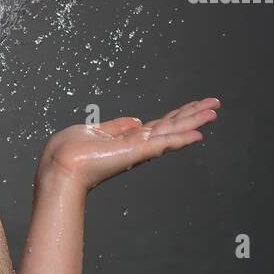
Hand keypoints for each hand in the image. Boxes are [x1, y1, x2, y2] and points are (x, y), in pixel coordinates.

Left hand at [38, 97, 219, 191]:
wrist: (57, 168)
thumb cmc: (67, 153)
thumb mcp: (94, 132)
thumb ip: (116, 127)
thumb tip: (136, 120)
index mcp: (127, 141)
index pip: (159, 125)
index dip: (178, 115)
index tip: (196, 106)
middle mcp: (136, 146)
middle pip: (171, 127)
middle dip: (193, 115)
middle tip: (215, 105)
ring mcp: (137, 150)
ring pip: (172, 132)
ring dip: (194, 121)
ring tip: (214, 111)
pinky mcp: (133, 153)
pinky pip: (161, 144)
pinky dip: (180, 139)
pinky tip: (198, 134)